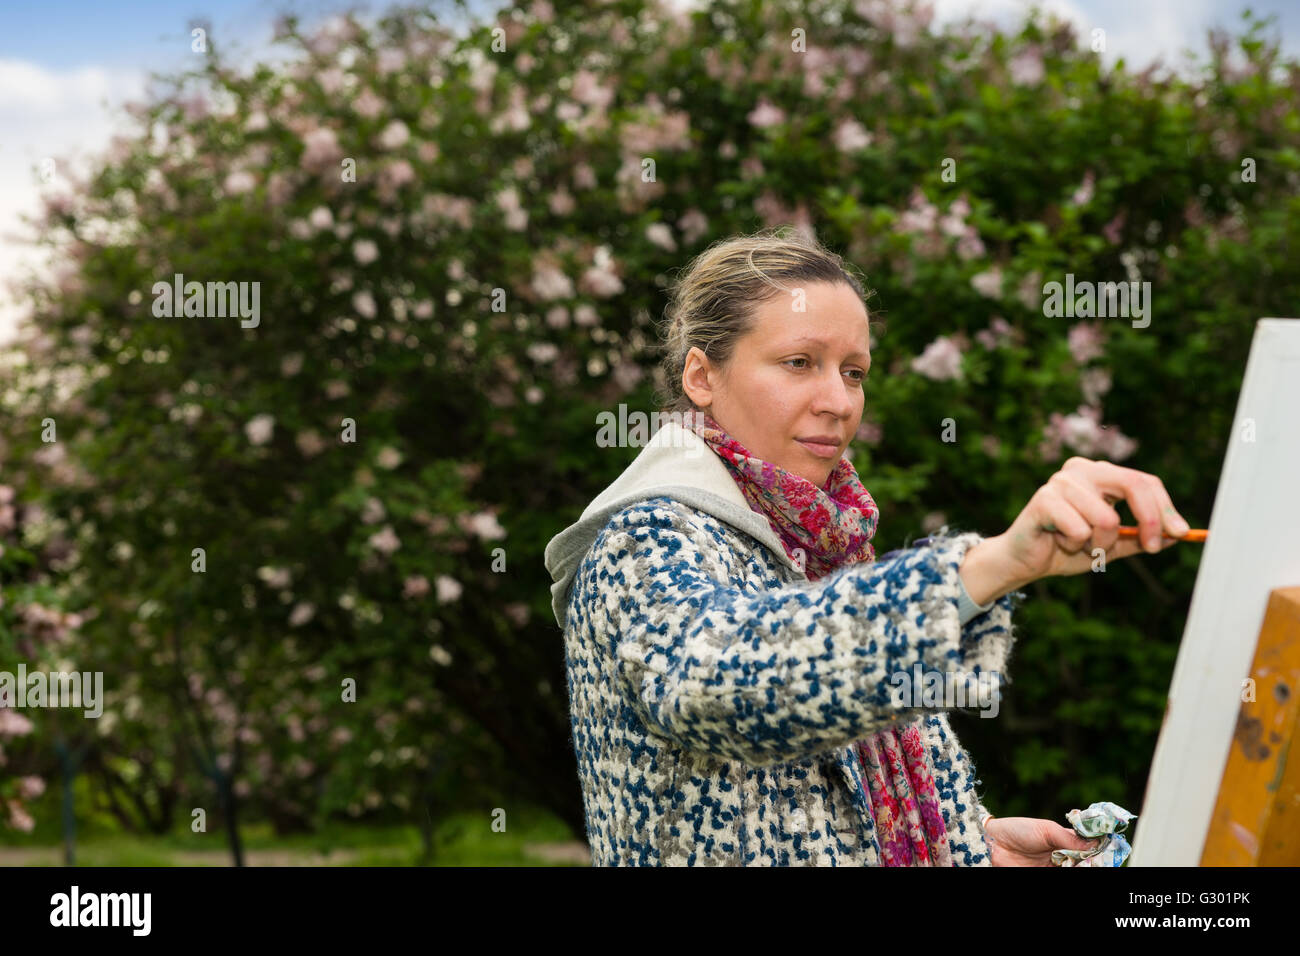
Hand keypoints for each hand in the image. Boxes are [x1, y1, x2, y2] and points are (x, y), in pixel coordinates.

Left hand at [984, 815, 1099, 866]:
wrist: (992, 845)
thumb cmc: (1017, 831)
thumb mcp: (1046, 830)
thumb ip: (1070, 837)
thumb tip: (1095, 842)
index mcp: (1066, 842)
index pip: (1090, 849)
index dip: (1100, 851)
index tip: (1110, 853)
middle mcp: (1064, 858)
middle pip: (1086, 863)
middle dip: (1093, 863)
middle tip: (1097, 862)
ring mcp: (1056, 868)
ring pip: (1076, 869)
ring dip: (1082, 867)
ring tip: (1082, 865)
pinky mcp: (1045, 877)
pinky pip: (1063, 877)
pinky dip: (1072, 870)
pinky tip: (1072, 867)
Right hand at [989, 456, 1190, 592]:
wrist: (1024, 561)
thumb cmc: (1065, 548)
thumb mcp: (1112, 545)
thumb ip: (1140, 537)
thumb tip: (1177, 535)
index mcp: (1100, 474)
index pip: (1144, 481)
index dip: (1166, 509)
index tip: (1181, 534)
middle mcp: (1082, 469)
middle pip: (1134, 485)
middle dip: (1150, 520)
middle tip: (1150, 548)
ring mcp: (1061, 482)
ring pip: (1107, 519)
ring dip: (1100, 544)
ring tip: (1080, 545)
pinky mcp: (1044, 499)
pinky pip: (1080, 530)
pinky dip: (1076, 545)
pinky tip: (1058, 541)